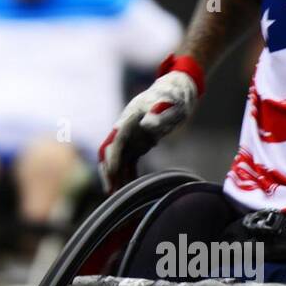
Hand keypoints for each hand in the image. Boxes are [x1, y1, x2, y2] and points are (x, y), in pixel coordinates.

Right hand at [98, 56, 203, 191]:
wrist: (177, 89)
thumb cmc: (174, 95)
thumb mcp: (171, 103)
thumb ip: (160, 113)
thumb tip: (147, 125)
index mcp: (130, 116)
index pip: (116, 139)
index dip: (113, 156)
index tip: (113, 172)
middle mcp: (126, 127)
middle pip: (110, 151)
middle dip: (108, 171)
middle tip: (111, 191)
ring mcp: (131, 136)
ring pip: (118, 159)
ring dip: (117, 176)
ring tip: (119, 197)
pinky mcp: (139, 143)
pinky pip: (129, 160)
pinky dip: (128, 173)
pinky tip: (130, 188)